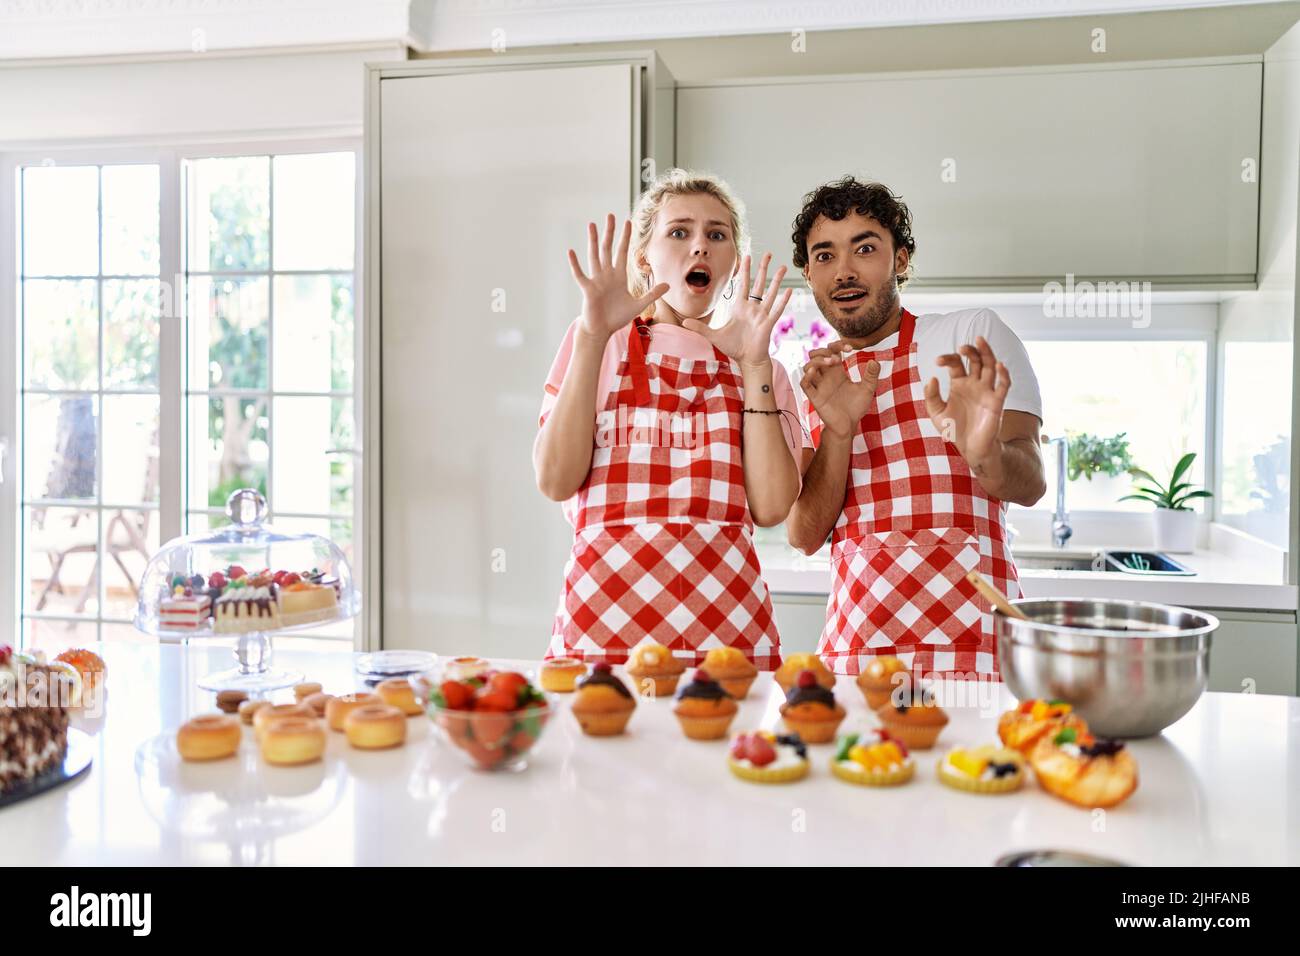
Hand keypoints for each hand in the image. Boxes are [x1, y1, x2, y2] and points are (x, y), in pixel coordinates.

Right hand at [568, 214, 668, 340]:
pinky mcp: (587, 289)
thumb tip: (668, 284)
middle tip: (610, 215)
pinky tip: (571, 251)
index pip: (623, 252)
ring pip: (594, 255)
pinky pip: (580, 274)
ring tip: (591, 225)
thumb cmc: (616, 317)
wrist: (602, 330)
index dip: (625, 238)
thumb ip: (652, 294)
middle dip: (610, 232)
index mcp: (618, 276)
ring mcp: (596, 280)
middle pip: (608, 248)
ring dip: (593, 240)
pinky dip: (575, 263)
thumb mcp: (638, 305)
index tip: (628, 222)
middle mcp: (606, 274)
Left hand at [681, 253, 791, 367]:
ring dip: (777, 280)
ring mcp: (762, 315)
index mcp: (740, 307)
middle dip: (763, 268)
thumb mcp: (714, 336)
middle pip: (759, 284)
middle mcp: (752, 308)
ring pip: (771, 293)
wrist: (747, 360)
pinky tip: (789, 290)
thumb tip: (683, 321)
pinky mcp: (768, 324)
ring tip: (783, 267)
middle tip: (768, 254)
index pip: (743, 284)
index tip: (747, 256)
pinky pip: (777, 310)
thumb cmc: (734, 348)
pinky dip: (783, 300)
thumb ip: (699, 328)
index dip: (745, 270)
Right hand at [800, 340, 879, 439]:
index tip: (851, 347)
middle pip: (816, 355)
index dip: (838, 344)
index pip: (832, 351)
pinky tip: (814, 372)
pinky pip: (804, 384)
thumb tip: (875, 362)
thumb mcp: (868, 389)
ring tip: (832, 363)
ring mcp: (819, 386)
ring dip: (818, 360)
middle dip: (824, 351)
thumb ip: (871, 376)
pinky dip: (806, 376)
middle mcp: (826, 377)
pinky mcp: (815, 397)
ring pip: (808, 366)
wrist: (849, 426)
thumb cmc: (856, 408)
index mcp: (837, 372)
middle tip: (838, 358)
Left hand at [923, 336, 1010, 469]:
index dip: (948, 358)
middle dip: (970, 350)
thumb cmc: (953, 430)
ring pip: (990, 366)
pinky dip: (1004, 374)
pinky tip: (999, 365)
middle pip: (976, 359)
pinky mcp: (997, 402)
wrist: (968, 448)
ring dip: (987, 353)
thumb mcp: (936, 413)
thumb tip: (932, 378)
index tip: (937, 361)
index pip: (956, 364)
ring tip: (980, 341)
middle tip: (962, 347)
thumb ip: (931, 396)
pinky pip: (1004, 385)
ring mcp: (987, 391)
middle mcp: (974, 384)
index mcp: (959, 384)